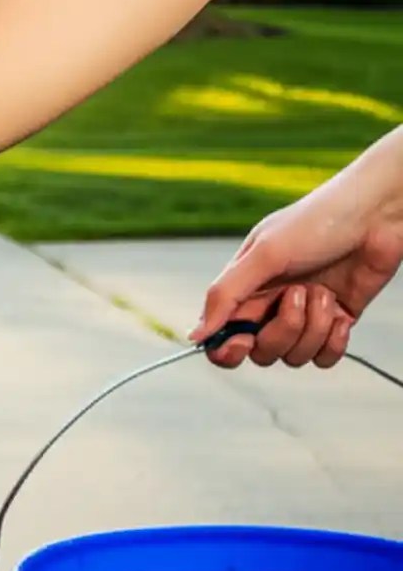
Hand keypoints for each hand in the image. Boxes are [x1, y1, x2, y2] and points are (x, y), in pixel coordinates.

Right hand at [189, 157, 402, 368]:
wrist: (377, 213)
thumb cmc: (317, 222)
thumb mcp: (264, 254)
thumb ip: (225, 296)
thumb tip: (194, 336)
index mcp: (245, 288)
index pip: (221, 336)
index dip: (227, 349)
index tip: (242, 341)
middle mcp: (271, 306)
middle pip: (260, 352)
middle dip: (281, 332)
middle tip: (296, 297)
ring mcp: (304, 316)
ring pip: (294, 356)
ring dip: (312, 328)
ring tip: (323, 292)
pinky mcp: (336, 321)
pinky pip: (325, 357)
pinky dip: (333, 341)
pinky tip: (340, 314)